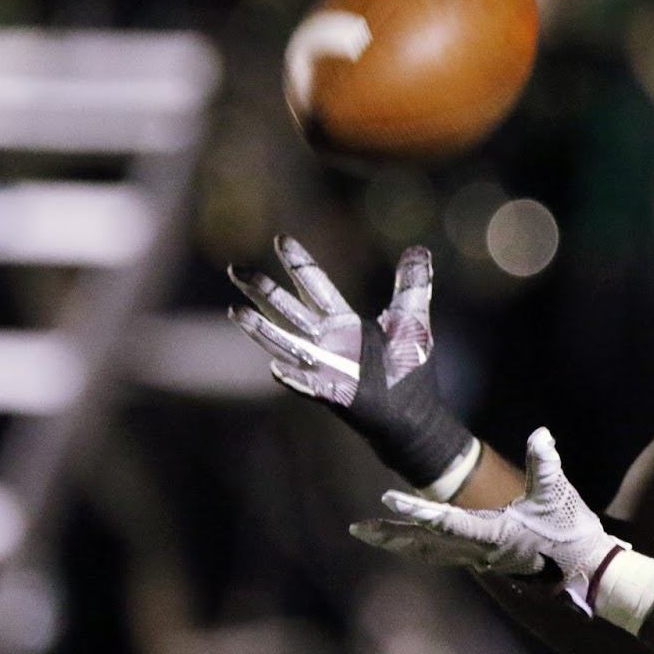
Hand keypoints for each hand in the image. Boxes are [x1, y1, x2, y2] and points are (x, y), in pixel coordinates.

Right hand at [228, 236, 474, 489]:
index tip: (281, 238)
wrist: (415, 415)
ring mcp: (328, 368)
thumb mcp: (412, 320)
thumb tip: (418, 250)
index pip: (316, 286)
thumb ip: (411, 285)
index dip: (299, 263)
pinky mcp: (336, 395)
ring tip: (234, 312)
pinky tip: (274, 369)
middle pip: (290, 310)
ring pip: (287, 344)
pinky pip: (309, 385)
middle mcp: (329, 342)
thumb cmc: (409, 369)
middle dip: (263, 291)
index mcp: (344, 322)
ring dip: (261, 330)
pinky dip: (294, 378)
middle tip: (235, 269)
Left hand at [353, 428, 624, 612]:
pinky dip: (419, 547)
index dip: (416, 509)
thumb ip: (546, 465)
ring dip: (399, 542)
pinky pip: (442, 555)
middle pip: (425, 544)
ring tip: (371, 533)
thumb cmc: (570, 532)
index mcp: (493, 535)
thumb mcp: (559, 495)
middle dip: (391, 535)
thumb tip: (540, 434)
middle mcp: (479, 551)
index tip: (387, 498)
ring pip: (430, 552)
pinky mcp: (485, 559)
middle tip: (357, 528)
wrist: (584, 569)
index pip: (447, 520)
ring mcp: (480, 558)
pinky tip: (409, 541)